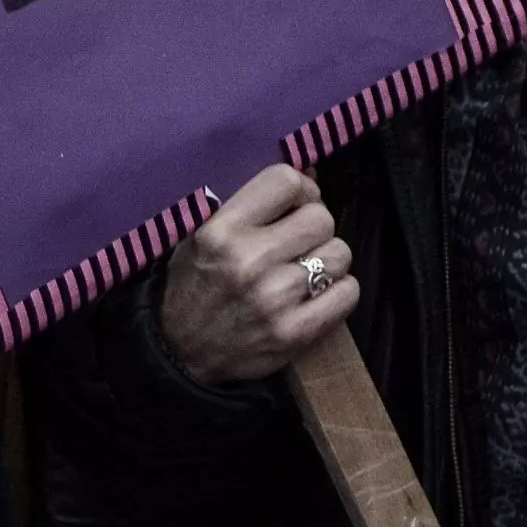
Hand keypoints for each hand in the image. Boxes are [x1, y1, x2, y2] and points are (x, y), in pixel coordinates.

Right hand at [159, 164, 358, 386]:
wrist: (179, 354)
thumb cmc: (194, 284)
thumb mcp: (203, 233)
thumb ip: (252, 202)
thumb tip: (310, 172)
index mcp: (222, 230)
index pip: (286, 181)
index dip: (301, 188)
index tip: (296, 204)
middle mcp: (249, 261)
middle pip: (321, 217)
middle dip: (315, 226)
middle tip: (301, 241)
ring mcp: (274, 299)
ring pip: (339, 253)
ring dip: (328, 259)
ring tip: (307, 269)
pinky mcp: (294, 333)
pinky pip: (348, 293)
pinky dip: (340, 291)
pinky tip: (318, 294)